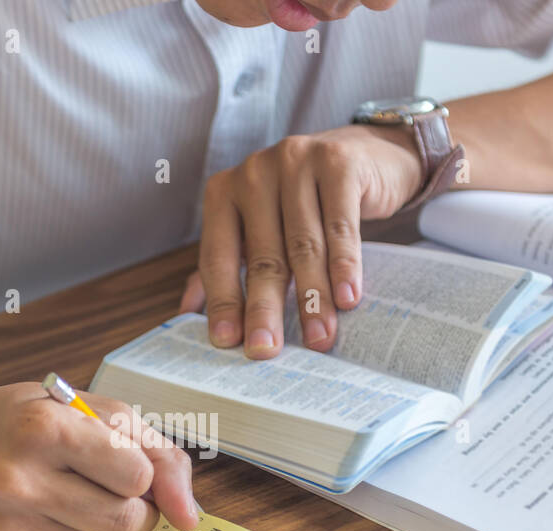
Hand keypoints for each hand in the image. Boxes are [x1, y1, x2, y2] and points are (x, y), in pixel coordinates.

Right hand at [0, 382, 197, 530]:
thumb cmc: (26, 420)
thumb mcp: (94, 410)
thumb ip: (156, 454)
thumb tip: (188, 518)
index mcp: (44, 428)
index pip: (137, 476)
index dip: (139, 471)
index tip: (117, 458)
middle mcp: (18, 478)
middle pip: (126, 521)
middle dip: (136, 507)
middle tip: (111, 485)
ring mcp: (8, 523)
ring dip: (112, 527)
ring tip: (84, 496)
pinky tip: (52, 513)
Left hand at [181, 124, 423, 357]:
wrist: (365, 157)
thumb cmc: (305, 204)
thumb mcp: (261, 230)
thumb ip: (226, 265)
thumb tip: (187, 313)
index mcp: (224, 192)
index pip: (218, 256)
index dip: (223, 302)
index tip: (228, 342)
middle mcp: (253, 172)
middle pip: (261, 256)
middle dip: (264, 309)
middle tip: (266, 350)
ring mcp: (295, 161)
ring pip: (302, 245)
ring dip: (312, 298)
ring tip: (319, 338)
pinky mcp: (337, 162)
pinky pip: (340, 226)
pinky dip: (344, 266)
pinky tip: (349, 299)